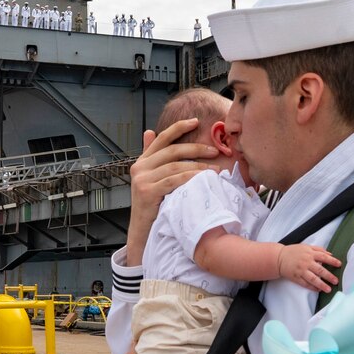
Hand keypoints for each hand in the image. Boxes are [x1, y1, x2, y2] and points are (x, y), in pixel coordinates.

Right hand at [127, 120, 219, 263]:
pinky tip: (203, 179)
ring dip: (198, 166)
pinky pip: (174, 180)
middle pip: (172, 151)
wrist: (143, 232)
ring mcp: (142, 180)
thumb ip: (152, 157)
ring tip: (214, 169)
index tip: (195, 121)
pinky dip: (190, 177)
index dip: (178, 127)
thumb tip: (150, 132)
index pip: (162, 139)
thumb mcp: (150, 178)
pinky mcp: (147, 191)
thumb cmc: (153, 206)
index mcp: (142, 162)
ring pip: (175, 166)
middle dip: (195, 149)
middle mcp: (140, 167)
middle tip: (214, 151)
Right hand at [277, 243, 342, 293]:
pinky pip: (305, 284)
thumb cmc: (294, 252)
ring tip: (328, 289)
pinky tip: (318, 290)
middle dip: (329, 276)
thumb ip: (318, 249)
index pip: (323, 257)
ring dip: (321, 284)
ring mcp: (301, 271)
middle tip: (336, 281)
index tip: (339, 264)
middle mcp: (306, 262)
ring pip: (313, 279)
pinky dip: (312, 287)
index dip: (332, 261)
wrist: (279, 258)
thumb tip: (330, 254)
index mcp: (309, 254)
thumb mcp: (306, 247)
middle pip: (320, 270)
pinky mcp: (296, 277)